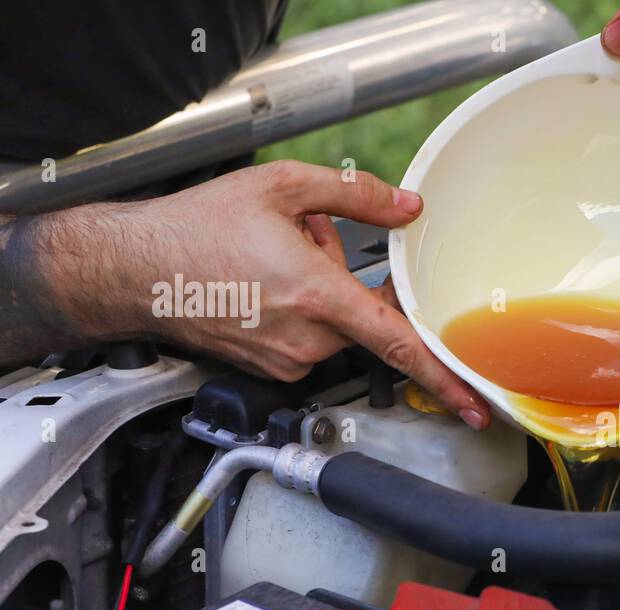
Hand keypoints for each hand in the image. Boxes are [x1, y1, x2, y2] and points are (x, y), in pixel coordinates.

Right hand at [43, 160, 489, 428]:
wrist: (133, 269)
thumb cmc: (196, 229)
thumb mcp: (282, 187)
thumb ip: (359, 195)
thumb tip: (408, 208)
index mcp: (319, 297)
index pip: (400, 344)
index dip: (445, 376)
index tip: (477, 403)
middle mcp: (307, 339)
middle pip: (364, 314)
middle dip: (345, 275)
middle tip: (300, 242)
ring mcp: (288, 360)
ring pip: (336, 325)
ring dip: (321, 292)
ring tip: (270, 263)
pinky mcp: (272, 369)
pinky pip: (310, 339)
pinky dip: (299, 311)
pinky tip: (263, 287)